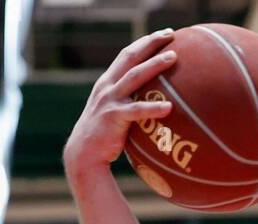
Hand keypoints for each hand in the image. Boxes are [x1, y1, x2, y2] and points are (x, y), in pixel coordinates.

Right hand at [63, 29, 177, 177]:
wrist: (85, 154)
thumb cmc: (106, 136)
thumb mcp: (116, 113)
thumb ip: (131, 103)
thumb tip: (160, 103)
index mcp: (108, 82)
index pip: (127, 55)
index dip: (144, 42)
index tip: (163, 34)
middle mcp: (107, 86)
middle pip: (130, 57)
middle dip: (150, 43)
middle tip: (170, 34)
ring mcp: (110, 100)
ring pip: (135, 76)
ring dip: (155, 65)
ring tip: (173, 57)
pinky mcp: (113, 117)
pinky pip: (137, 110)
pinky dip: (153, 107)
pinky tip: (169, 107)